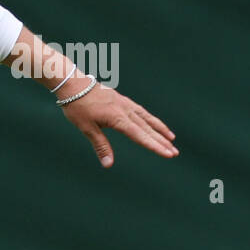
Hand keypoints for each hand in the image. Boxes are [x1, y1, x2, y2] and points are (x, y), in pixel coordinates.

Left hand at [61, 83, 176, 166]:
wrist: (74, 84)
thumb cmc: (78, 107)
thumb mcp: (87, 128)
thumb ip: (101, 146)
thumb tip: (108, 165)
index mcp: (118, 119)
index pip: (141, 136)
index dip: (155, 146)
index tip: (168, 153)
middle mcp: (126, 111)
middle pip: (147, 129)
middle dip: (162, 141)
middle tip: (175, 152)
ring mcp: (126, 104)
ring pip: (147, 119)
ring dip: (160, 130)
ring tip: (172, 138)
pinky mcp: (123, 101)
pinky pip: (142, 112)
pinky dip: (151, 119)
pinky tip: (154, 123)